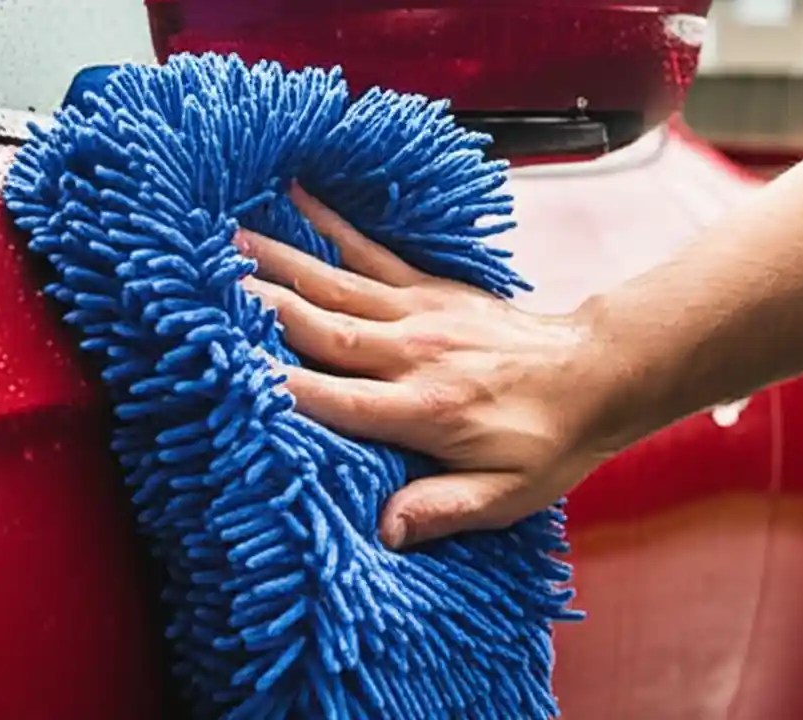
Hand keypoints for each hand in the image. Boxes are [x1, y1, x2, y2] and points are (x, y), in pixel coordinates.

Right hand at [239, 186, 637, 548]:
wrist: (598, 373)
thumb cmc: (548, 441)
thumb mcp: (506, 495)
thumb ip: (443, 509)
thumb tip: (383, 530)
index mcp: (423, 408)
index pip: (336, 398)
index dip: (281, 385)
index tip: (228, 366)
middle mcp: (412, 353)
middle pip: (322, 328)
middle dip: (261, 306)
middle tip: (205, 281)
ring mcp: (420, 313)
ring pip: (335, 284)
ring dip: (279, 260)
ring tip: (228, 236)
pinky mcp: (430, 289)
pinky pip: (373, 253)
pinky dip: (333, 223)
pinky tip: (299, 194)